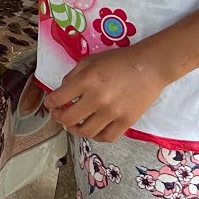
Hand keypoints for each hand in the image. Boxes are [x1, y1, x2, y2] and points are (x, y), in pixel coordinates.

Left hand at [43, 46, 172, 142]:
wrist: (149, 66)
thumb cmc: (118, 61)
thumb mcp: (89, 62)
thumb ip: (72, 77)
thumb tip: (62, 93)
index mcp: (86, 80)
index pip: (57, 99)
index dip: (49, 103)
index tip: (50, 104)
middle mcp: (98, 98)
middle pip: (68, 119)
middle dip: (59, 117)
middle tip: (60, 114)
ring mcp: (113, 112)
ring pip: (85, 132)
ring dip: (75, 129)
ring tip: (74, 124)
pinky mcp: (127, 121)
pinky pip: (106, 137)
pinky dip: (96, 136)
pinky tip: (94, 129)